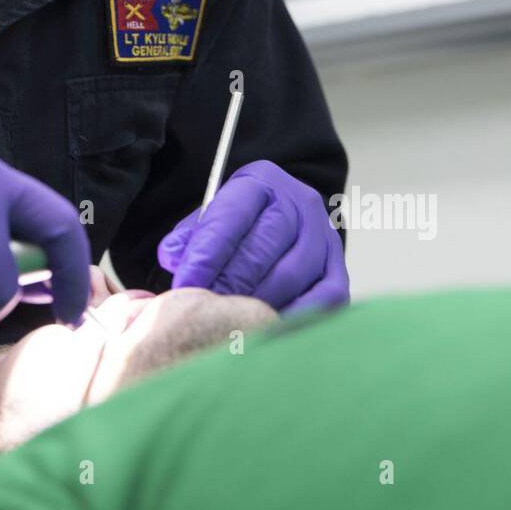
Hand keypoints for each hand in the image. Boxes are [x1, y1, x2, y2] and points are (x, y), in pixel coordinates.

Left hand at [157, 159, 348, 312]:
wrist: (285, 222)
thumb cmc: (239, 226)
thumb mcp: (211, 218)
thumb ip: (190, 236)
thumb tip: (172, 257)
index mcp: (261, 182)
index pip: (231, 216)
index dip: (206, 254)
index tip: (185, 284)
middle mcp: (299, 203)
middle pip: (262, 247)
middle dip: (229, 282)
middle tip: (205, 308)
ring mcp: (324, 236)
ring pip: (290, 276)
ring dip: (256, 303)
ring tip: (228, 321)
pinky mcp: (338, 270)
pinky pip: (322, 299)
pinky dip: (292, 317)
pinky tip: (266, 327)